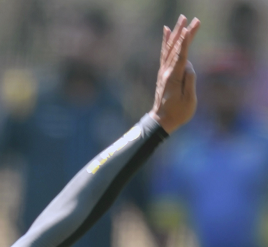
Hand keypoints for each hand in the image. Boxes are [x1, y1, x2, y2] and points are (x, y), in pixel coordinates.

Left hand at [151, 15, 200, 133]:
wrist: (160, 121)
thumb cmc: (177, 114)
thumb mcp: (188, 101)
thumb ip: (189, 83)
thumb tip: (189, 67)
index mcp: (173, 79)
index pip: (181, 57)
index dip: (185, 43)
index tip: (188, 29)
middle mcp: (166, 73)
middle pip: (176, 49)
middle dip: (184, 33)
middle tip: (192, 19)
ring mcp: (163, 72)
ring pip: (170, 49)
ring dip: (176, 33)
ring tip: (181, 19)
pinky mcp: (164, 73)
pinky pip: (165, 54)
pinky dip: (167, 42)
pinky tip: (167, 31)